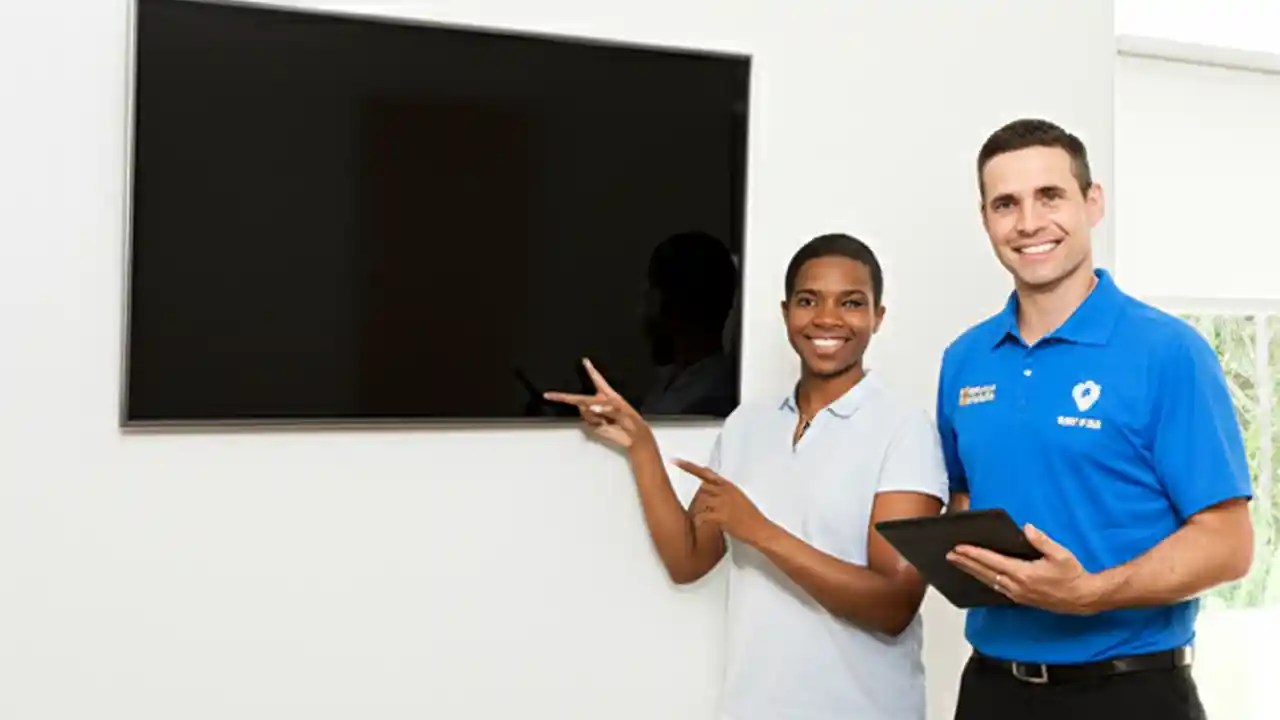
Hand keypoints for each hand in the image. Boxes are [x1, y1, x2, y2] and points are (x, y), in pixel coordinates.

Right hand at [544, 358, 650, 449]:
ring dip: (593, 415)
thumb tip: (591, 407)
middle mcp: (598, 401)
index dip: (590, 370)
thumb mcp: (622, 410)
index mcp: (608, 394)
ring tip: (607, 420)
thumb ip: (606, 407)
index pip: (597, 379)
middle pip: (579, 398)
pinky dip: (595, 422)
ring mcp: (595, 413)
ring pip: (584, 411)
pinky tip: (604, 425)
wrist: (632, 436)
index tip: (585, 361)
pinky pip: (587, 420)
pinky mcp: (593, 424)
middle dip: (564, 397)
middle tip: (549, 395)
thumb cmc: (631, 419)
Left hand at [674, 459, 773, 546]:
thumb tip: (711, 492)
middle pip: (702, 489)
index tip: (677, 461)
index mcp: (729, 486)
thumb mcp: (738, 498)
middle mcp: (725, 491)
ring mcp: (723, 503)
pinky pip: (703, 516)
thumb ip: (724, 492)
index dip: (689, 467)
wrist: (760, 529)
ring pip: (701, 502)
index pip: (706, 473)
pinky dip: (699, 521)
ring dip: (697, 511)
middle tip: (696, 510)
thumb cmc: (750, 516)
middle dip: (697, 500)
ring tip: (699, 520)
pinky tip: (700, 525)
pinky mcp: (721, 516)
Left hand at [947, 524, 1102, 614]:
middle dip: (966, 563)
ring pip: (988, 581)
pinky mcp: (1020, 599)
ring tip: (958, 563)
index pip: (992, 561)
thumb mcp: (1060, 554)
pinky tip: (978, 574)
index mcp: (1024, 574)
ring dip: (972, 571)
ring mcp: (1017, 594)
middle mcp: (1016, 586)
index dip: (974, 554)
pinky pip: (996, 588)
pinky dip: (984, 579)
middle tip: (949, 555)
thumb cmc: (1072, 574)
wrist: (1083, 599)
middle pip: (984, 573)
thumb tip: (1026, 528)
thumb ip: (1041, 540)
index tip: (959, 548)